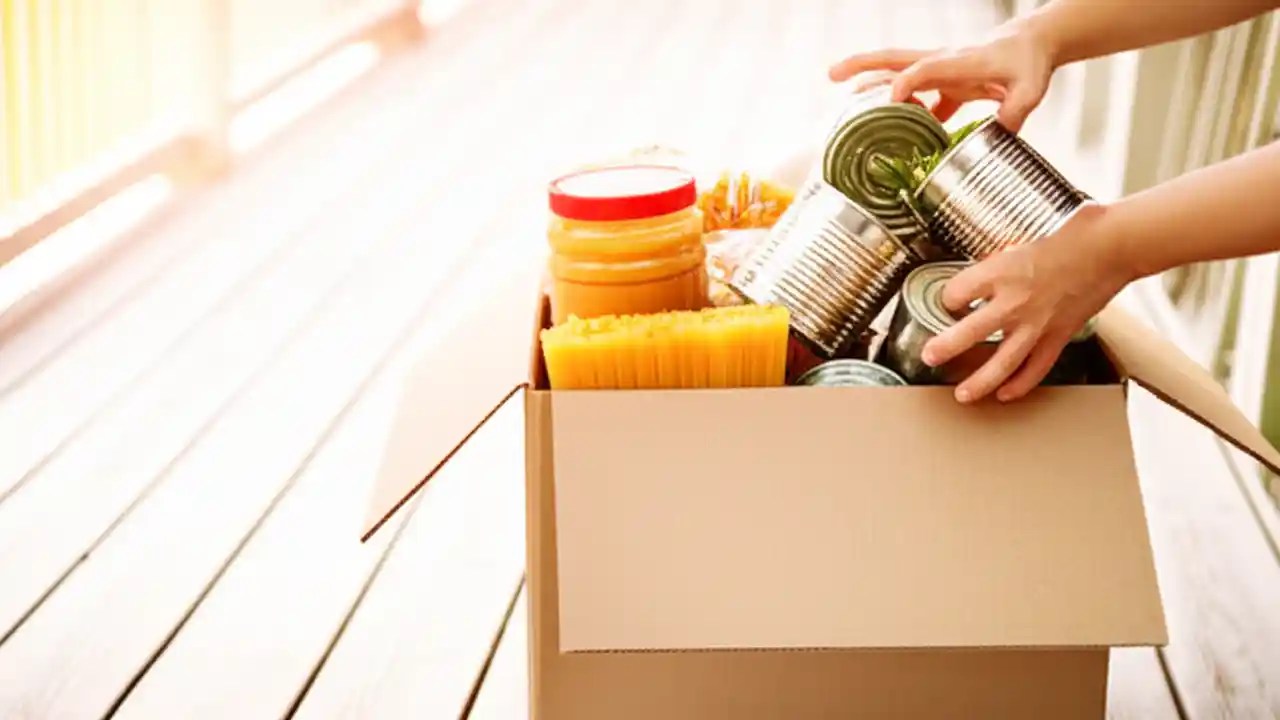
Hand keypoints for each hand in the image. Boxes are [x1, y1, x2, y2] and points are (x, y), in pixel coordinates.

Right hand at [828, 20, 1057, 131]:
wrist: (1029, 44)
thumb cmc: (1028, 63)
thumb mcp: (1031, 90)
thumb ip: (1015, 112)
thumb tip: (998, 136)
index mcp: (959, 62)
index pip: (925, 69)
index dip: (907, 84)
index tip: (892, 100)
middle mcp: (941, 62)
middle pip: (894, 59)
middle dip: (862, 66)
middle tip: (831, 73)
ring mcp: (937, 71)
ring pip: (894, 72)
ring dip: (866, 80)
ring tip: (837, 92)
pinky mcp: (940, 83)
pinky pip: (910, 93)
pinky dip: (893, 106)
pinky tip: (881, 125)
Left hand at [919, 203, 1133, 402]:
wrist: (1107, 249)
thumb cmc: (1068, 238)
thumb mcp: (1019, 245)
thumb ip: (997, 265)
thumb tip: (982, 273)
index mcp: (1000, 272)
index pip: (957, 292)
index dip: (948, 298)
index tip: (949, 303)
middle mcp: (1015, 301)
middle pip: (971, 331)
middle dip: (946, 347)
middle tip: (930, 357)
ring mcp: (1037, 323)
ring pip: (1002, 361)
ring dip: (980, 381)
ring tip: (962, 394)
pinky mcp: (1058, 335)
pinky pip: (1036, 367)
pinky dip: (1020, 384)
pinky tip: (1005, 394)